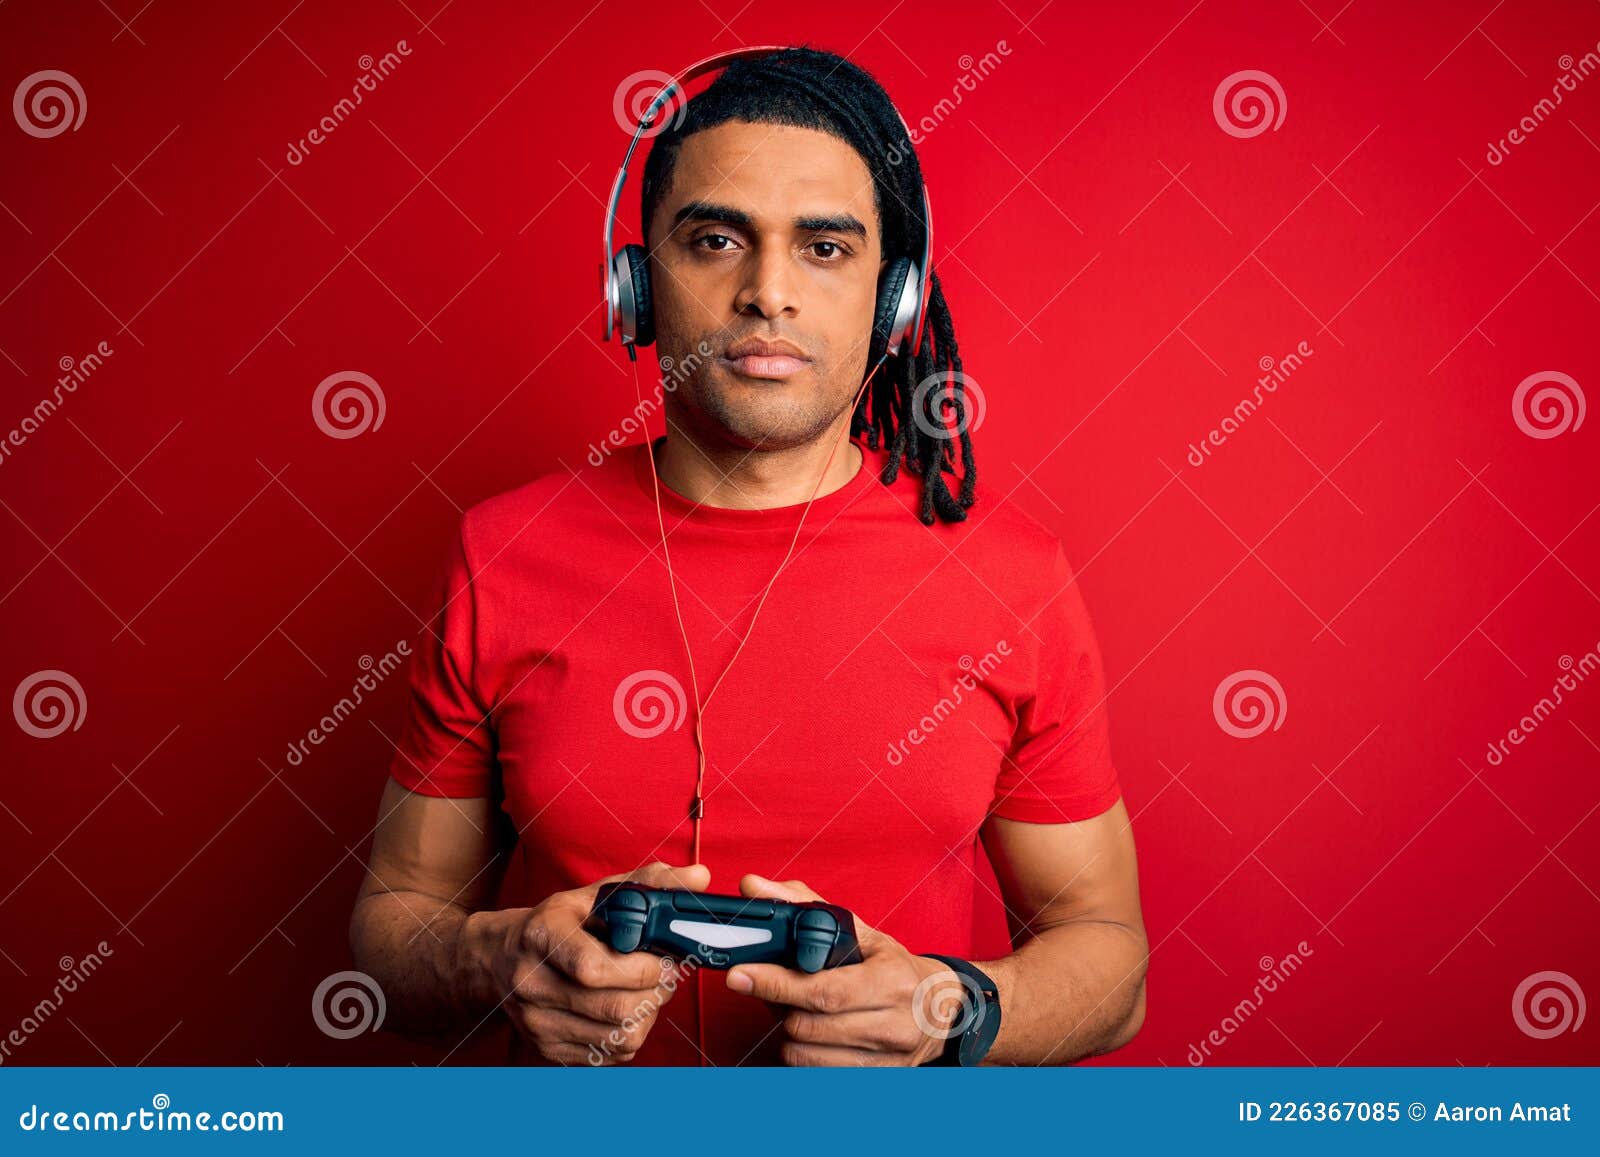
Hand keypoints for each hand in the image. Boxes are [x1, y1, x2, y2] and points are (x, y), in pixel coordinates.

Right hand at [486, 861, 708, 1064]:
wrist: (502, 959)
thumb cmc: (559, 923)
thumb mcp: (597, 893)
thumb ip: (651, 883)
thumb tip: (701, 878)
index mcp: (542, 936)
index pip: (593, 968)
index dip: (641, 969)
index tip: (664, 959)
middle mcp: (532, 983)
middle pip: (614, 1008)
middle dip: (656, 992)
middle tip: (667, 975)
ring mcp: (537, 1022)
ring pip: (618, 1036)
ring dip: (649, 1015)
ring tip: (649, 991)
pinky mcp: (548, 1049)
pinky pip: (609, 1055)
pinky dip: (632, 1034)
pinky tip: (630, 1009)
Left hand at [723, 874, 966, 1065]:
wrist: (944, 1010)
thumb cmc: (893, 966)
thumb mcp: (859, 930)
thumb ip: (803, 905)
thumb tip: (752, 886)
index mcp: (891, 981)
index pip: (824, 991)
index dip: (777, 984)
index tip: (740, 975)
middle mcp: (892, 1025)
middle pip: (807, 1025)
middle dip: (776, 1004)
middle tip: (768, 985)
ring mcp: (885, 1060)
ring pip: (804, 1053)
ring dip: (785, 1029)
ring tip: (792, 1006)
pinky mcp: (874, 1080)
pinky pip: (815, 1074)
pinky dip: (800, 1052)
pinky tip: (807, 1031)